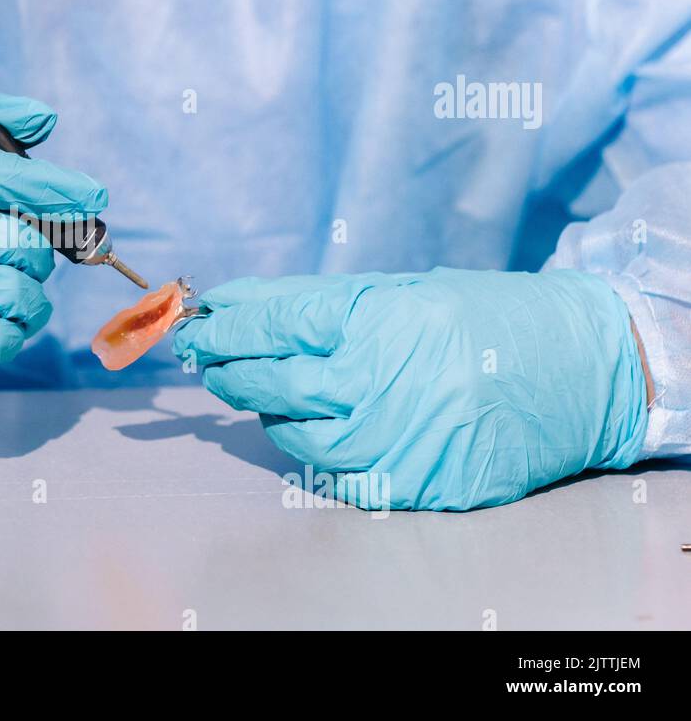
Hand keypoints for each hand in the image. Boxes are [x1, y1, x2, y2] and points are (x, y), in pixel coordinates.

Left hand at [173, 268, 647, 509]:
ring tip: (260, 385)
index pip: (272, 324)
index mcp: (378, 321)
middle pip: (267, 380)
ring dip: (265, 407)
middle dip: (225, 365)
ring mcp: (393, 440)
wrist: (579, 373)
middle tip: (203, 353)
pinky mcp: (409, 485)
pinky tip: (313, 421)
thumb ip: (317, 304)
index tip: (197, 320)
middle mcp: (378, 383)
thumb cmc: (483, 318)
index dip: (225, 324)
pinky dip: (313, 444)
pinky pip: (332, 470)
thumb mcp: (400, 291)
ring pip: (290, 432)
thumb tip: (235, 308)